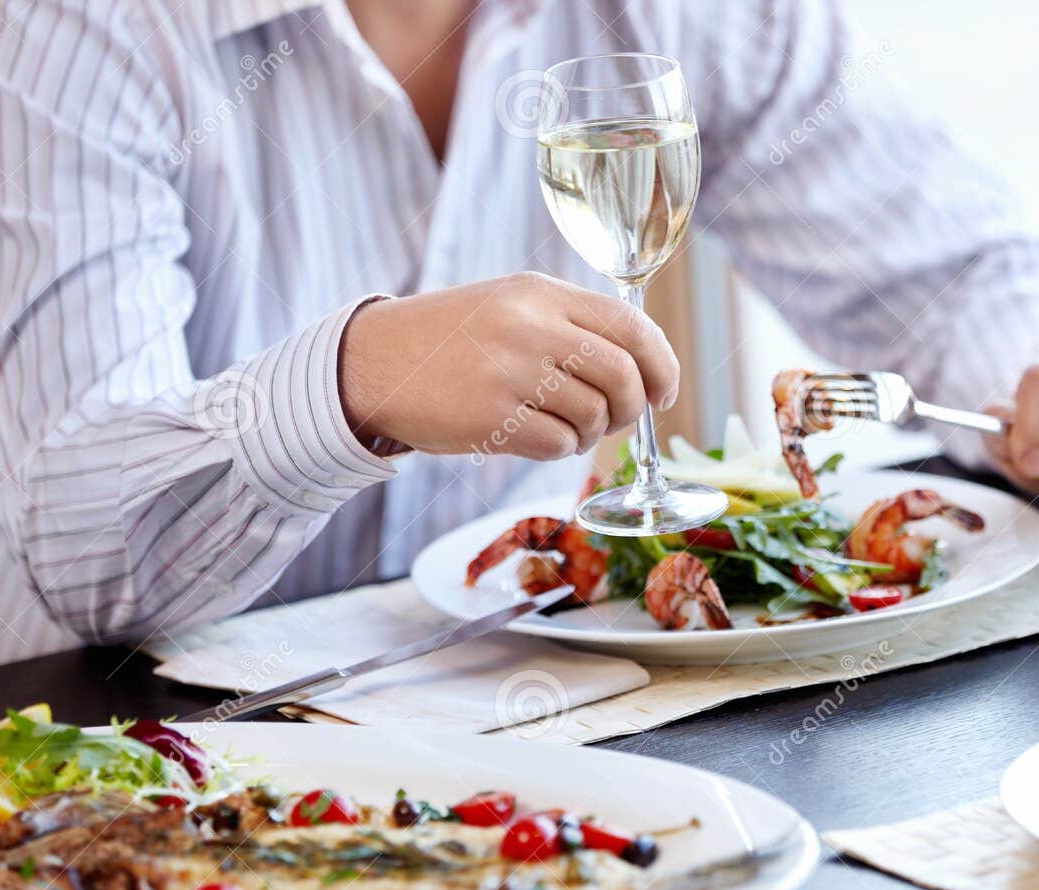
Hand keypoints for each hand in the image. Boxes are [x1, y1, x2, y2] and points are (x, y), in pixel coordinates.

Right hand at [338, 272, 678, 459]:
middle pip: (622, 376)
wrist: (375, 361)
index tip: (663, 392)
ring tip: (564, 427)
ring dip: (589, 433)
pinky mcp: (489, 417)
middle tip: (614, 419)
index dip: (662, 364)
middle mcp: (530, 326)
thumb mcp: (513, 304)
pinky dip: (559, 449)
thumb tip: (644, 368)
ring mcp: (509, 372)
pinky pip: (557, 445)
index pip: (631, 326)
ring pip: (592, 415)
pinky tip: (538, 438)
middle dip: (630, 407)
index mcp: (542, 292)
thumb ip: (573, 325)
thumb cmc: (454, 340)